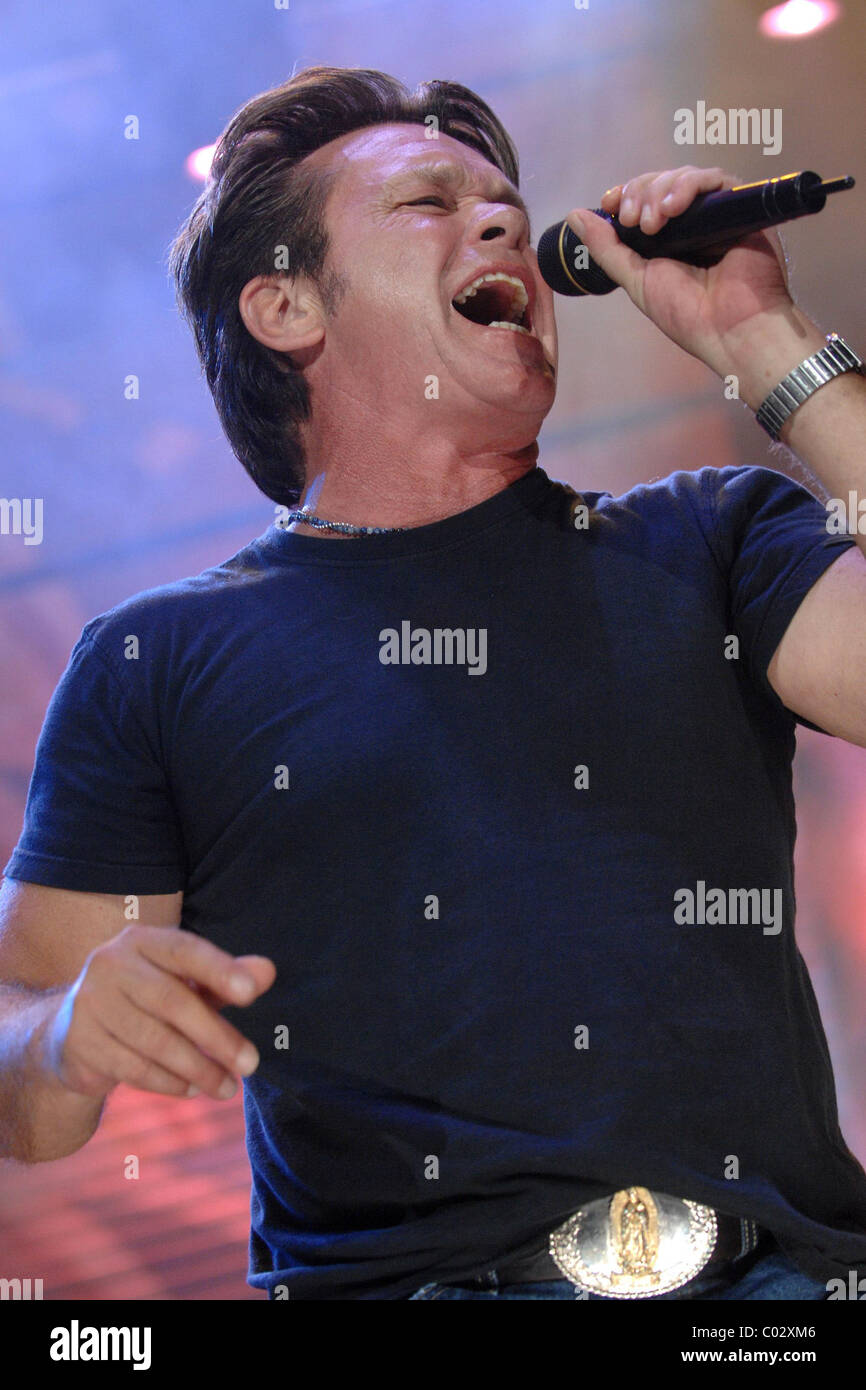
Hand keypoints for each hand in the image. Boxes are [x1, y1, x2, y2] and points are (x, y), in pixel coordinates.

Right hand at [42, 924, 275, 1101]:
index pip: (185, 950)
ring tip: (227, 1087)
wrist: (74, 1031)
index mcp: (141, 940)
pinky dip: (168, 1082)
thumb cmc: (146, 1000)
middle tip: (251, 1064)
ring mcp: (90, 1003)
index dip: (219, 969)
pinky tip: (191, 1090)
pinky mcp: (80, 1042)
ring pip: (153, 1040)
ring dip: (197, 1069)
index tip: (251, 994)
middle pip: (171, 1001)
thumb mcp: (186, 982)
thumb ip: (226, 977)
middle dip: (216, 1036)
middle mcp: (111, 964)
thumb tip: (267, 972)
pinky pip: (132, 1067)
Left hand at [566, 166, 793, 379]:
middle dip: (639, 194)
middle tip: (631, 221)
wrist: (731, 330)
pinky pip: (713, 179)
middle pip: (660, 182)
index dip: (624, 193)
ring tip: (651, 224)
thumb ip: (608, 248)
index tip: (608, 203)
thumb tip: (576, 216)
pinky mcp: (740, 206)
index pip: (643, 198)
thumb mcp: (637, 279)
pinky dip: (688, 186)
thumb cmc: (688, 314)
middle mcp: (692, 221)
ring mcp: (716, 212)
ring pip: (683, 177)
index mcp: (669, 238)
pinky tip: (672, 208)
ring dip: (658, 192)